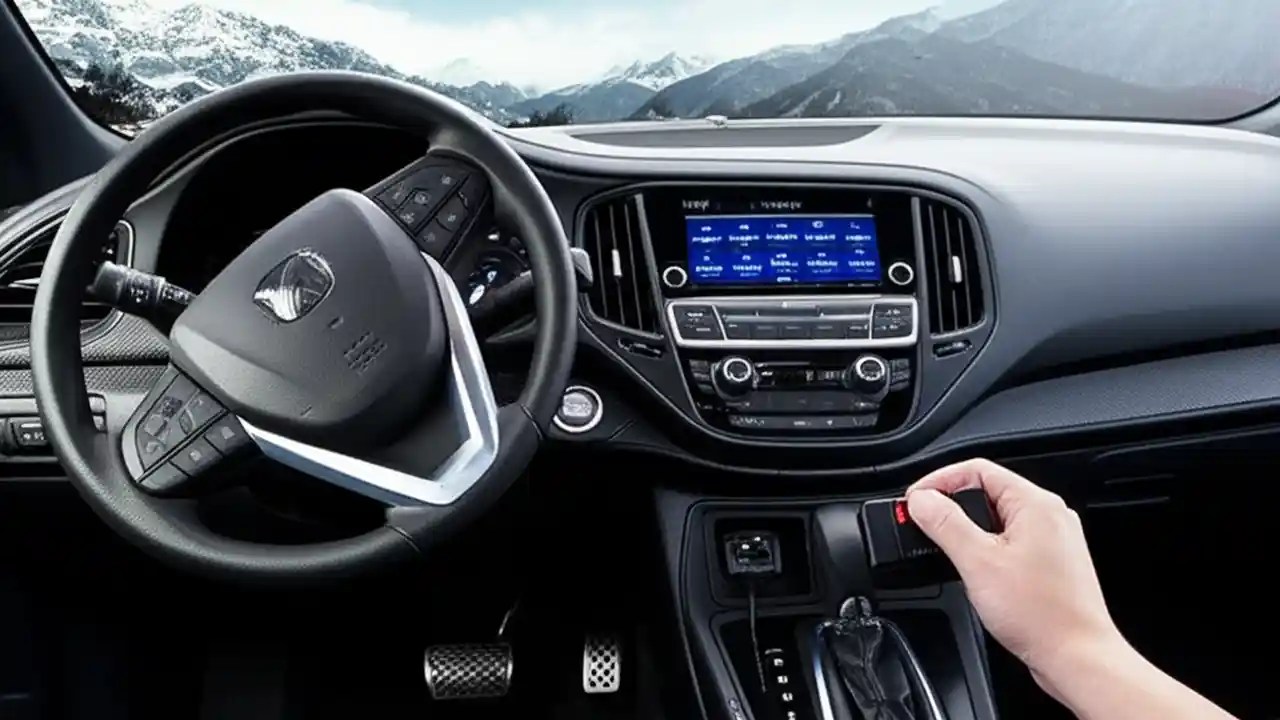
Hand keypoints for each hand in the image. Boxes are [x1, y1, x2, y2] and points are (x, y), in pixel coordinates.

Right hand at [905, 459, 1122, 696]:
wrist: (1077, 658)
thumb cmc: (1042, 614)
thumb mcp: (978, 562)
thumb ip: (945, 524)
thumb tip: (922, 499)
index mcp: (1036, 504)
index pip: (977, 469)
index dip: (940, 481)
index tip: (916, 501)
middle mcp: (1049, 516)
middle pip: (987, 491)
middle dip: (951, 505)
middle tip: (924, 524)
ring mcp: (1053, 540)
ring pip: (998, 518)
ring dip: (967, 529)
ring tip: (946, 549)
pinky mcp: (1051, 564)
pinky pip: (1010, 541)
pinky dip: (986, 548)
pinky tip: (975, 570)